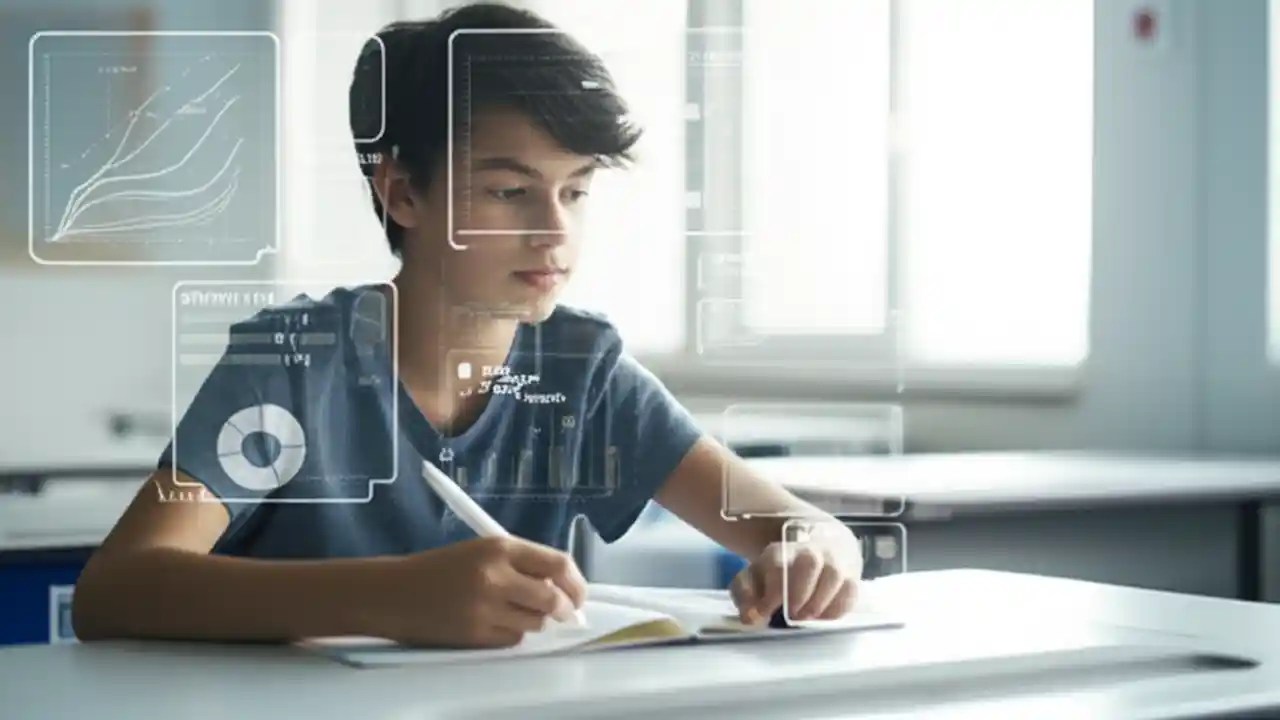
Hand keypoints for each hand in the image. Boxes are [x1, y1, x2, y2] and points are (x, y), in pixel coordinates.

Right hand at [368, 536, 586, 647]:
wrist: (395, 592)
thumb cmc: (441, 568)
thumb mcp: (482, 552)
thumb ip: (520, 564)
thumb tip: (561, 588)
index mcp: (500, 547)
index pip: (557, 564)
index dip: (576, 582)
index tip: (579, 594)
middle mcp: (496, 576)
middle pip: (552, 599)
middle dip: (564, 610)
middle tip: (564, 613)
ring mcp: (486, 608)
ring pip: (536, 623)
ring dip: (536, 621)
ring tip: (516, 612)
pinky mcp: (475, 634)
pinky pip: (512, 639)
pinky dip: (512, 634)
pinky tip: (494, 623)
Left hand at [729, 523, 862, 624]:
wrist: (814, 550)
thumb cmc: (778, 573)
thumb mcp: (754, 579)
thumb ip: (745, 596)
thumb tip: (751, 617)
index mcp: (779, 553)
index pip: (778, 566)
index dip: (773, 592)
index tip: (766, 613)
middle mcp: (809, 552)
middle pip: (809, 562)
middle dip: (800, 593)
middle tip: (793, 615)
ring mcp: (833, 562)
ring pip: (834, 574)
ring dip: (820, 602)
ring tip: (808, 618)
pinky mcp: (851, 576)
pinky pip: (850, 591)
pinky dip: (837, 609)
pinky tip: (823, 618)